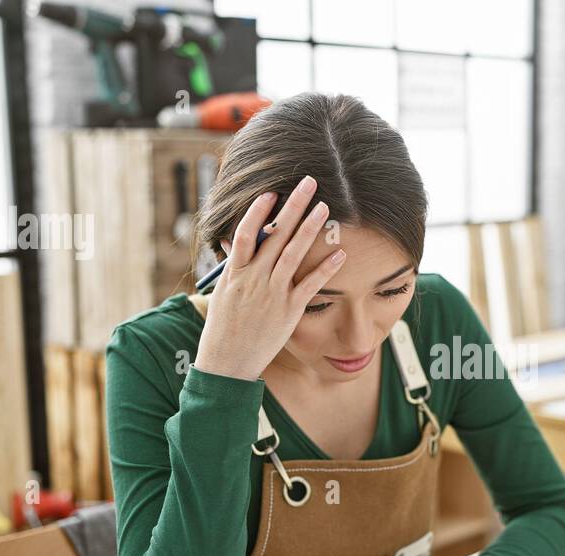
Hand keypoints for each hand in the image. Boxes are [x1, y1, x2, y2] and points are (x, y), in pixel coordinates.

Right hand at [193, 175, 346, 380]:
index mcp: (235, 272)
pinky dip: (325, 269)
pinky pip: (310, 286)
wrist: (227, 363)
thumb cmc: (223, 327)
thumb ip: (234, 266)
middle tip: (308, 183)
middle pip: (275, 235)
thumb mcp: (223, 292)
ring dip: (310, 228)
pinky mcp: (289, 311)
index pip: (246, 234)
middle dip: (292, 207)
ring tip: (324, 207)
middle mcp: (254, 279)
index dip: (258, 212)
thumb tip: (234, 241)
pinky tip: (340, 254)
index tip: (272, 192)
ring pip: (293, 254)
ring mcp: (272, 294)